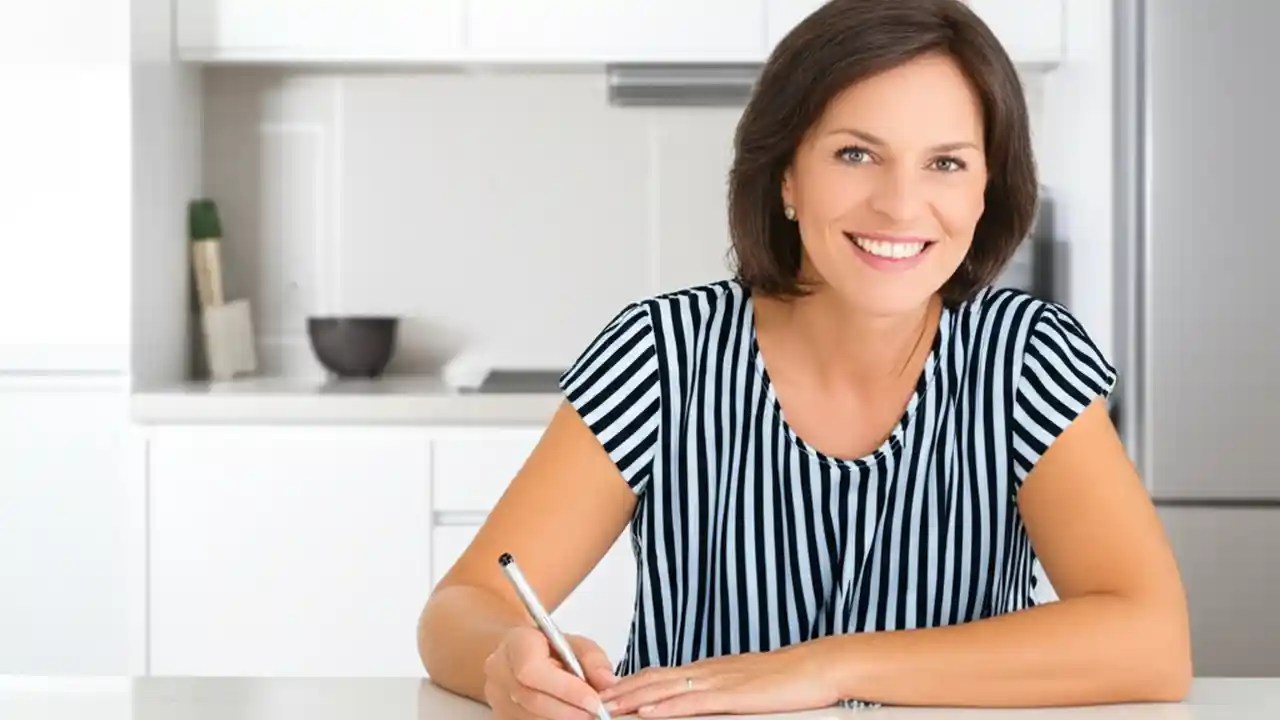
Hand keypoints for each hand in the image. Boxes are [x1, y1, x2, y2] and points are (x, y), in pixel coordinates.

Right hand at [484, 626, 618, 718]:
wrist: (520, 657)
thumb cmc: (549, 649)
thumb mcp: (575, 643)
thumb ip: (592, 659)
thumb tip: (607, 682)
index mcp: (516, 643)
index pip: (532, 669)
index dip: (564, 688)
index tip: (593, 700)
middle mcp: (498, 671)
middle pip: (531, 699)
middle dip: (569, 711)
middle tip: (598, 714)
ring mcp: (495, 697)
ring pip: (529, 718)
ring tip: (588, 716)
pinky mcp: (500, 717)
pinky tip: (572, 717)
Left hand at [598, 647, 837, 717]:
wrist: (817, 667)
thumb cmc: (788, 678)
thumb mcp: (745, 684)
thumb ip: (719, 692)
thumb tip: (700, 702)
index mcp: (708, 670)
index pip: (659, 674)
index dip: (630, 683)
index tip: (606, 692)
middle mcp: (706, 671)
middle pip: (653, 678)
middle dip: (620, 690)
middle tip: (591, 699)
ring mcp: (717, 682)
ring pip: (664, 688)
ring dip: (631, 698)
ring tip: (605, 707)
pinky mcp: (731, 695)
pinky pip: (691, 701)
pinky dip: (664, 706)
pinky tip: (646, 711)